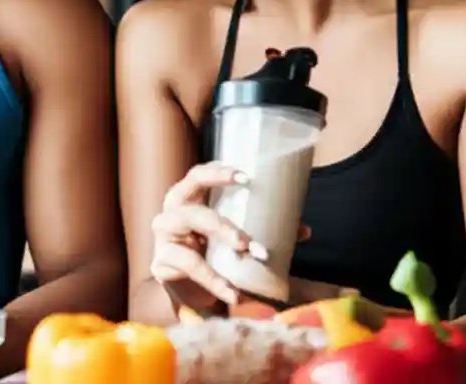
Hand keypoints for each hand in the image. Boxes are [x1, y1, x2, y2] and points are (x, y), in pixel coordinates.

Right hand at [149, 162, 307, 311]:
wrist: (189, 291)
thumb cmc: (213, 254)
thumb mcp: (236, 239)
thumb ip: (264, 231)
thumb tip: (304, 230)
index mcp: (190, 198)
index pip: (198, 175)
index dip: (218, 172)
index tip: (247, 177)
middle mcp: (172, 211)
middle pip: (186, 197)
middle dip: (219, 218)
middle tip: (246, 241)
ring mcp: (163, 236)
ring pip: (187, 226)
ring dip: (218, 241)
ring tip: (244, 256)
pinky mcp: (161, 262)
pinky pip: (189, 267)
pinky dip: (214, 281)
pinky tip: (233, 294)